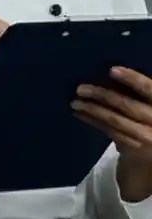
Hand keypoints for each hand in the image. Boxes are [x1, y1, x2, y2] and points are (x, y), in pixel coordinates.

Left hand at [74, 66, 151, 200]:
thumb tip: (111, 73)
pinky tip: (80, 114)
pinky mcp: (135, 147)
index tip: (112, 70)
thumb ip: (139, 94)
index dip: (133, 79)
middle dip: (103, 95)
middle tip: (80, 88)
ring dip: (93, 110)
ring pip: (116, 121)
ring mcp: (147, 136)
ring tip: (75, 102)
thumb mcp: (149, 103)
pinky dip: (94, 122)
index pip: (150, 89)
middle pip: (128, 105)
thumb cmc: (150, 113)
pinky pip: (111, 132)